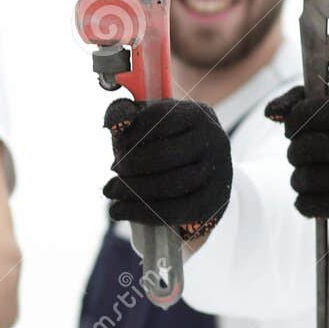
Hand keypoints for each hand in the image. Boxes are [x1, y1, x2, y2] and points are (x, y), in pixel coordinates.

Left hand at [102, 98, 232, 240]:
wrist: (205, 171)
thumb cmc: (170, 141)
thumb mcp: (152, 123)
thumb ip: (127, 116)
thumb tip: (111, 123)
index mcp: (198, 114)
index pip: (159, 119)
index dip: (132, 133)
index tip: (116, 146)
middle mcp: (214, 140)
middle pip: (163, 155)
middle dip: (130, 164)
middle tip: (113, 169)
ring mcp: (218, 172)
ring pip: (168, 185)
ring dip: (131, 190)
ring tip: (110, 190)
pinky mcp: (213, 202)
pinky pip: (173, 211)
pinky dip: (140, 213)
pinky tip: (118, 211)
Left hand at [264, 86, 328, 228]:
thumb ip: (302, 101)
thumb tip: (270, 112)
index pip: (313, 112)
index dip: (293, 121)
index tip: (293, 129)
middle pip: (306, 147)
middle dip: (294, 152)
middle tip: (300, 155)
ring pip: (305, 178)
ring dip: (297, 178)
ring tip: (308, 176)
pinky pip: (309, 204)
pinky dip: (303, 201)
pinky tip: (314, 196)